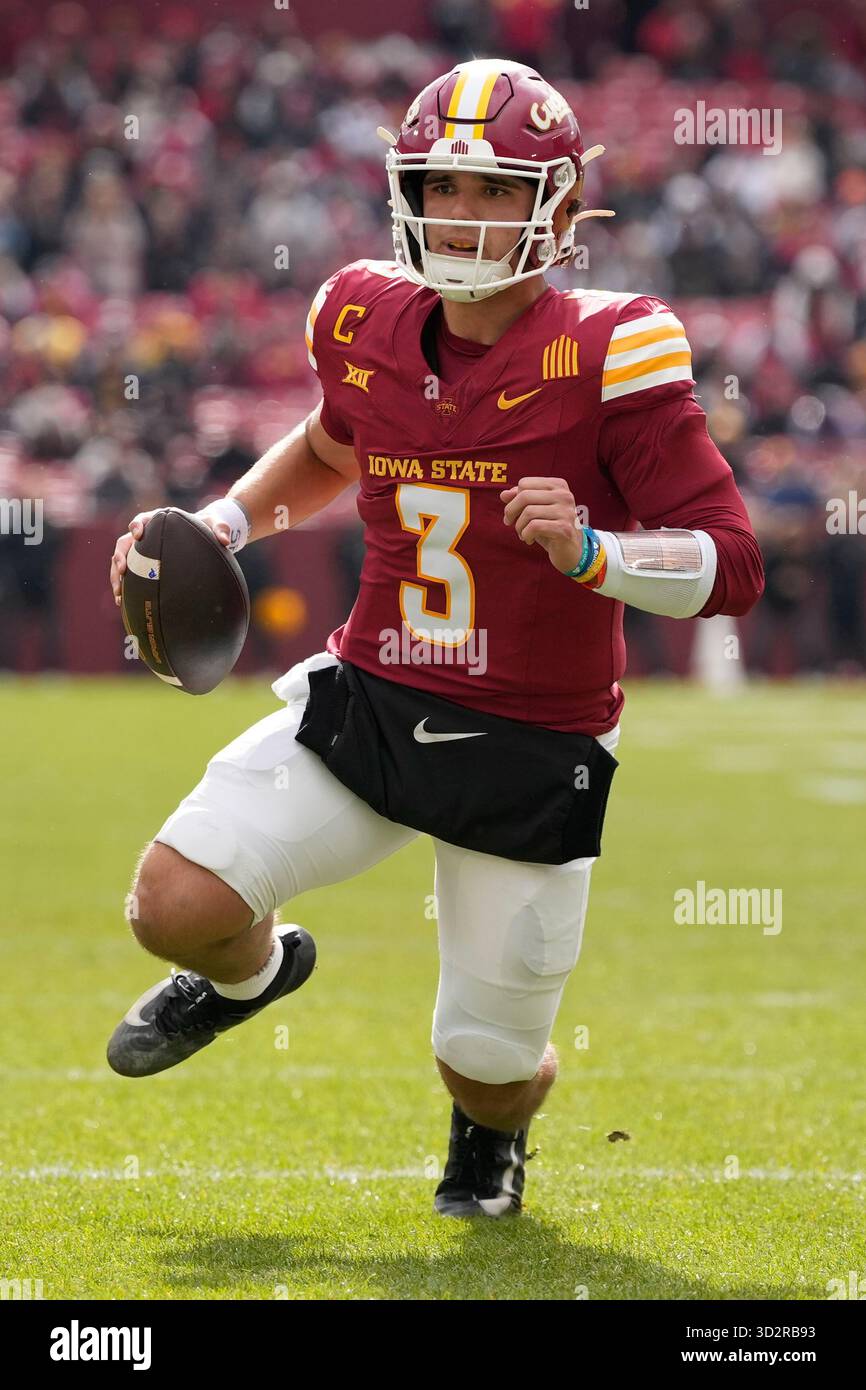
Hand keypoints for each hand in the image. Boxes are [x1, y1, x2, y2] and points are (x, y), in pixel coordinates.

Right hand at [109, 508, 232, 605]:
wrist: (202, 535)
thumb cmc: (207, 526)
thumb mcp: (216, 524)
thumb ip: (221, 529)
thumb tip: (226, 541)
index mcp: (158, 521)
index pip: (142, 520)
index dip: (137, 526)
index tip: (138, 534)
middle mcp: (145, 535)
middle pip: (124, 543)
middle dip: (120, 556)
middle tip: (122, 568)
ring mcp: (141, 551)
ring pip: (121, 561)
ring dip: (117, 576)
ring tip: (119, 594)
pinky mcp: (141, 565)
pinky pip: (128, 576)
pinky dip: (124, 587)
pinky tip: (123, 603)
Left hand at [500, 477, 584, 574]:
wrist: (570, 550)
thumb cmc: (550, 527)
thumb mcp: (534, 511)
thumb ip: (519, 499)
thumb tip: (504, 494)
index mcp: (558, 486)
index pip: (525, 484)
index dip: (513, 499)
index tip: (514, 513)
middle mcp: (564, 495)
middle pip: (525, 496)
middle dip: (511, 511)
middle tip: (510, 523)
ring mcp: (566, 511)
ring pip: (528, 512)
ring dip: (519, 526)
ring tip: (522, 534)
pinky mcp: (564, 528)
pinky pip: (534, 527)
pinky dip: (526, 534)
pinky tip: (528, 540)